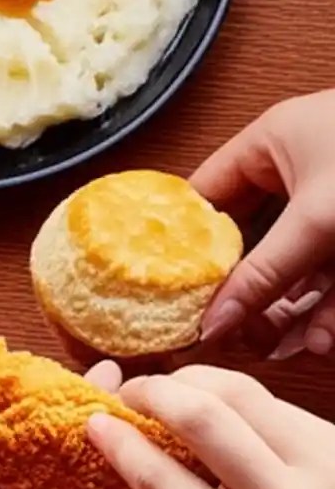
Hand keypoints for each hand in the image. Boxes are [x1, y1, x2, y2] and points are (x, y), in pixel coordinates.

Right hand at [88, 367, 334, 488]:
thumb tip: (138, 457)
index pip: (162, 476)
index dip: (120, 441)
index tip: (94, 421)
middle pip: (208, 411)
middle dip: (157, 390)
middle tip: (131, 393)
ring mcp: (334, 472)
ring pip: (251, 395)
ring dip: (200, 385)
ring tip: (173, 393)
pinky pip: (286, 410)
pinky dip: (245, 406)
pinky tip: (225, 416)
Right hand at [194, 90, 334, 356]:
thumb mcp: (316, 222)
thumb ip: (260, 275)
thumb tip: (211, 322)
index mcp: (272, 141)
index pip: (204, 195)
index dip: (183, 243)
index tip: (169, 290)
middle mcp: (299, 169)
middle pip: (248, 239)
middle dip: (241, 290)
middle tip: (223, 331)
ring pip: (291, 265)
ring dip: (283, 309)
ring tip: (272, 346)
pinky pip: (330, 277)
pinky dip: (324, 309)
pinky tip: (317, 339)